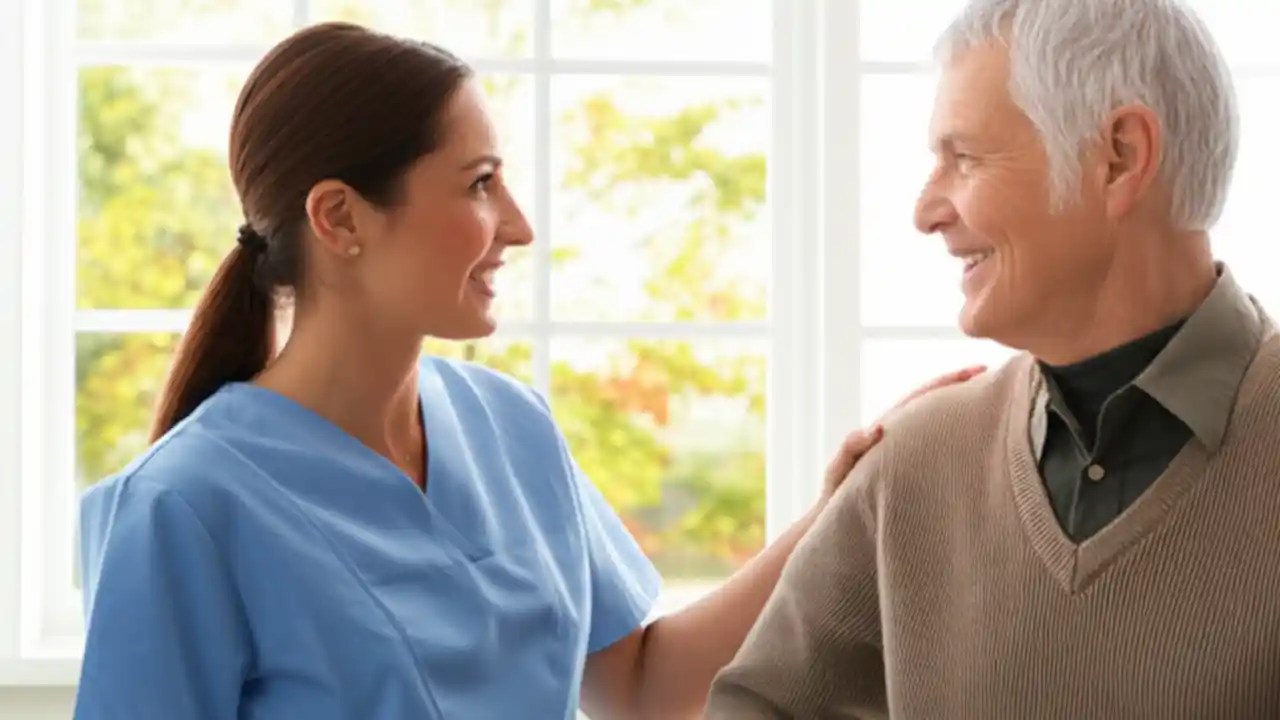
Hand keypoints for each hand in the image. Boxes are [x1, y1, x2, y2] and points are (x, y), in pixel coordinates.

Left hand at [820, 365, 986, 501]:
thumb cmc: (837, 496)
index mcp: (886, 430)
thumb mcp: (839, 471)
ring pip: (939, 427)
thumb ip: (851, 448)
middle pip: (934, 406)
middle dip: (961, 389)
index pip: (919, 399)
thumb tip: (878, 428)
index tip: (976, 371)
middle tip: (994, 377)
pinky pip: (940, 453)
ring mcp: (908, 454)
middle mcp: (900, 437)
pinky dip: (959, 443)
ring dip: (963, 413)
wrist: (837, 523)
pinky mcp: (916, 473)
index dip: (945, 384)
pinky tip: (983, 444)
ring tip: (997, 403)